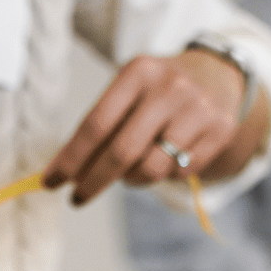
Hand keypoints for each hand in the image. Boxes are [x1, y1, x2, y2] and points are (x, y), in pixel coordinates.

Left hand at [42, 49, 269, 206]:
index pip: (96, 124)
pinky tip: (166, 157)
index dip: (71, 158)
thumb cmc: (158, 92)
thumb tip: (67, 172)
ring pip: (152, 169)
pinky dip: (164, 174)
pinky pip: (179, 173)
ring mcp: (198, 110)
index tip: (51, 181)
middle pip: (122, 152)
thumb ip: (102, 126)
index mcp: (139, 72)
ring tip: (131, 170)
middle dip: (94, 181)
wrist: (218, 76)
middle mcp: (170, 88)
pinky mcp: (219, 130)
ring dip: (132, 180)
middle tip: (77, 199)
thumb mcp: (129, 92)